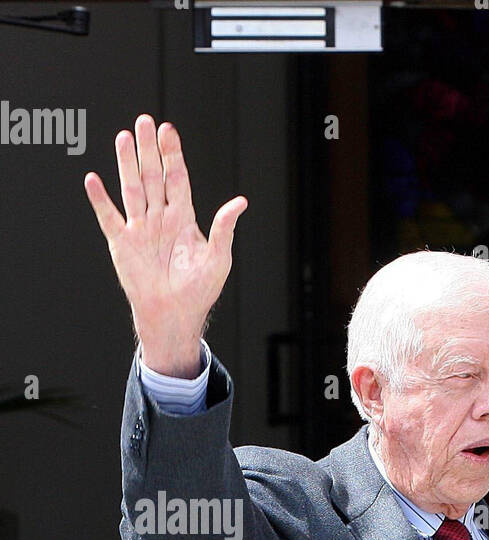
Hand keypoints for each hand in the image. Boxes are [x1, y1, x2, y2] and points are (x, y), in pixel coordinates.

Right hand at [84, 114, 247, 376]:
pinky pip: (109, 216)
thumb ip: (224, 228)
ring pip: (132, 188)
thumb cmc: (199, 291)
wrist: (175, 315)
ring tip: (124, 138)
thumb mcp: (218, 258)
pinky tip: (93, 180)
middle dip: (149, 149)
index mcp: (183, 219)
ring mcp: (140, 228)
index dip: (172, 154)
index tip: (168, 130)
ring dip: (127, 164)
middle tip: (145, 121)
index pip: (177, 178)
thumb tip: (240, 203)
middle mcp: (160, 218)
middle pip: (153, 176)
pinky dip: (100, 200)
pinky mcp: (122, 243)